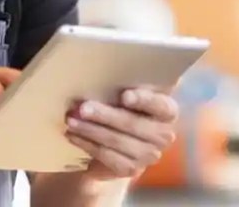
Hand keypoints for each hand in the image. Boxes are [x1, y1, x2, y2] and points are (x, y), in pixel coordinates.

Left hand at [64, 87, 179, 180]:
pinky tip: (73, 135)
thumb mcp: (126, 94)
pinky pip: (106, 155)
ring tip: (71, 120)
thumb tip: (102, 70)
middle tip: (83, 107)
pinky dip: (87, 144)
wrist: (117, 143)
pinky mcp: (131, 169)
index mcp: (167, 111)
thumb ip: (124, 84)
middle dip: (105, 115)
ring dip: (90, 130)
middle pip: (133, 124)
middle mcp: (163, 135)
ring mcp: (148, 155)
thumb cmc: (122, 108)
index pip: (162, 106)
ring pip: (116, 140)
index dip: (144, 100)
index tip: (125, 95)